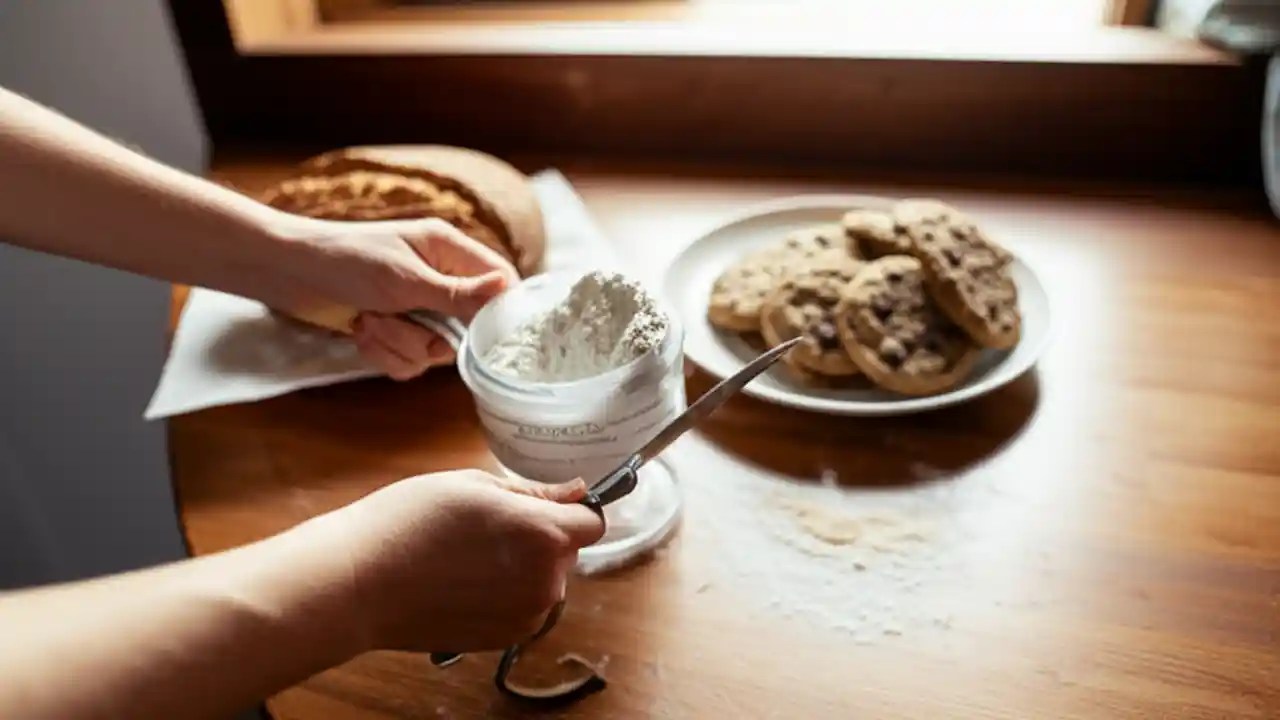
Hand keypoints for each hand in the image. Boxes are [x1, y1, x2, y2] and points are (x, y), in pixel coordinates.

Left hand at [262, 215, 519, 379]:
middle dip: (428, 335)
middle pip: (466, 327)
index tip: (486, 335)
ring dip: (398, 344)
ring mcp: (416, 307)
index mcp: (448, 251)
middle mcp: (438, 279)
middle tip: (399, 318)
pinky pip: (408, 360)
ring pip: (434, 350)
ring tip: (369, 321)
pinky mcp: (393, 329)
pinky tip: (359, 331)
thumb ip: (459, 294)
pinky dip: (383, 352)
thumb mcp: (406, 280)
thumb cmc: (345, 260)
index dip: (498, 310)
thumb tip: (509, 287)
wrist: (286, 273)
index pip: (499, 280)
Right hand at [319, 470, 603, 653]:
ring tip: (468, 557)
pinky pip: (523, 608)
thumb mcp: (473, 485)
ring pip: (544, 582)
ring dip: (522, 569)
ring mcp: (526, 614)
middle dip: (541, 539)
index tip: (546, 506)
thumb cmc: (407, 523)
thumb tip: (574, 493)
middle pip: (566, 552)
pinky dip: (505, 595)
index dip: (571, 511)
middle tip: (488, 528)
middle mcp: (545, 580)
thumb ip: (533, 493)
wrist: (358, 583)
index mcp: (543, 534)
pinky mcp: (504, 638)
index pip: (592, 523)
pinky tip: (463, 583)